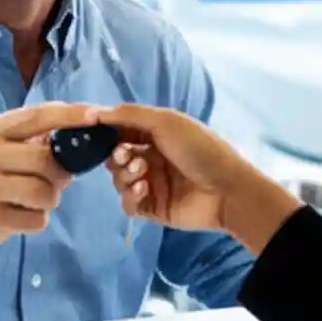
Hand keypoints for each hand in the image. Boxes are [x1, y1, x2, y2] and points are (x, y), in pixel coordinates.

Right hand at [0, 101, 99, 268]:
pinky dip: (38, 219)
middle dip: (61, 172)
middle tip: (59, 177)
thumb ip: (41, 136)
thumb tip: (87, 131)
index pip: (39, 116)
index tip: (98, 115)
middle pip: (45, 160)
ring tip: (39, 197)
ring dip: (51, 198)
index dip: (71, 115)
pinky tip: (23, 213)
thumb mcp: (7, 143)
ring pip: (43, 192)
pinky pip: (36, 220)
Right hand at [101, 104, 247, 230]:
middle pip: (116, 158)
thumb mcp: (166, 121)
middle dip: (116, 156)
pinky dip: (130, 196)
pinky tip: (144, 190)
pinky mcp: (153, 208)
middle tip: (127, 157)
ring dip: (124, 175)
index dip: (108, 133)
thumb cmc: (199, 148)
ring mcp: (152, 185)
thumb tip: (97, 112)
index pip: (122, 132)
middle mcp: (151, 158)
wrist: (226, 189)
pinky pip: (128, 204)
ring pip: (119, 181)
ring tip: (143, 173)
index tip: (95, 133)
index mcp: (156, 135)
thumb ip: (130, 115)